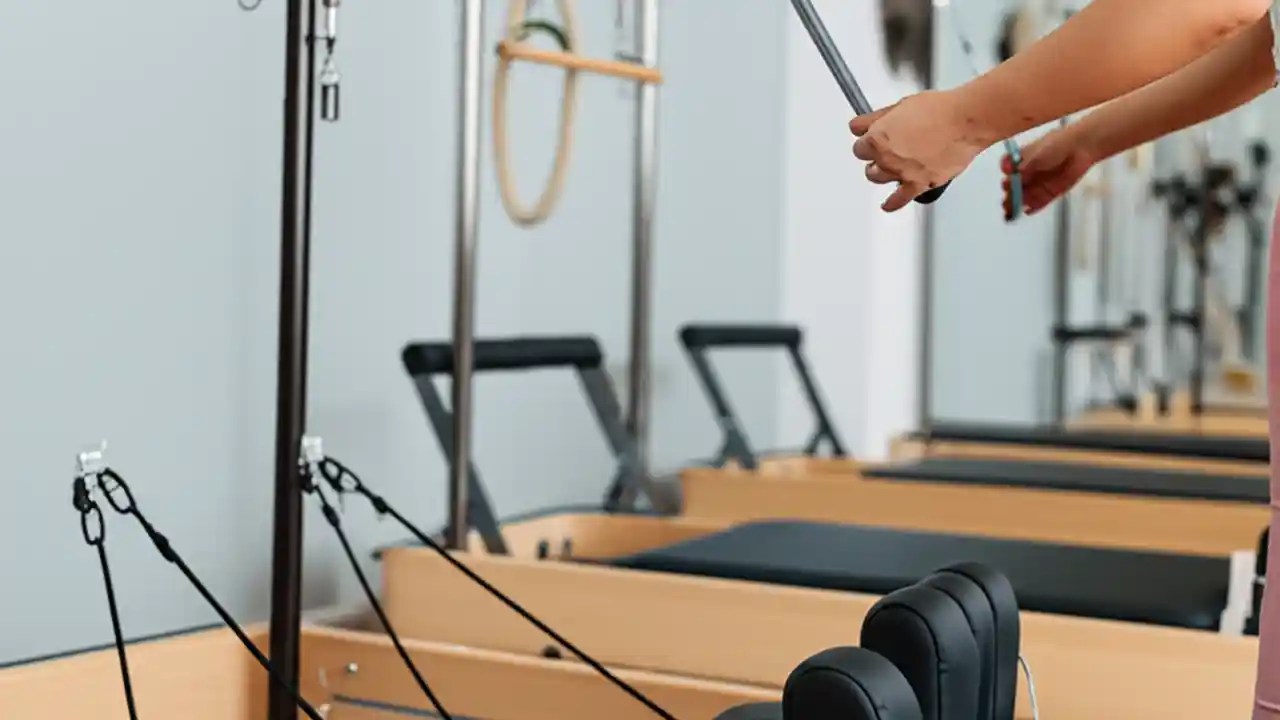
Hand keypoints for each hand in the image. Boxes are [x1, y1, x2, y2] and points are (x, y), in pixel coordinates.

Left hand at [849, 89, 991, 211]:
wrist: (966, 121)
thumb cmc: (939, 110)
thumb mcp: (900, 106)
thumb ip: (873, 118)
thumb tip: (856, 126)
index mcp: (878, 138)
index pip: (859, 148)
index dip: (867, 143)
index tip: (871, 141)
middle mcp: (887, 159)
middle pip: (869, 165)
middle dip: (875, 158)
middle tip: (885, 152)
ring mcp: (902, 173)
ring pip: (879, 179)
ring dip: (882, 173)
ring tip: (890, 167)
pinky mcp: (920, 184)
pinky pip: (899, 200)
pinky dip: (892, 203)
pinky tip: (888, 204)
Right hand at [1002, 126, 1097, 215]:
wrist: (1080, 147)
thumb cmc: (1057, 144)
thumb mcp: (1039, 152)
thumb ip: (1027, 164)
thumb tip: (1016, 172)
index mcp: (1020, 160)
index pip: (1007, 168)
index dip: (1006, 171)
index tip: (1008, 172)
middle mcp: (1026, 174)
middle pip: (1013, 186)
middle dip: (1010, 191)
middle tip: (1009, 194)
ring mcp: (1036, 185)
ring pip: (1022, 197)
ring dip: (1016, 204)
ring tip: (1013, 209)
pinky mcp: (1047, 194)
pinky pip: (1037, 203)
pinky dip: (1032, 208)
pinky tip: (1028, 211)